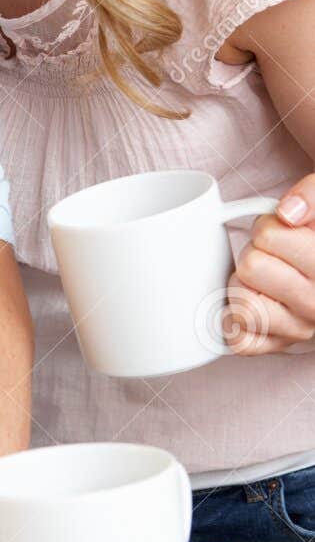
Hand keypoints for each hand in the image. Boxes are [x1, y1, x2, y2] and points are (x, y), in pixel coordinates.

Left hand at [225, 174, 314, 353]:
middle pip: (251, 267)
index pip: (270, 237)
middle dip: (255, 255)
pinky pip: (238, 340)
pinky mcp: (277, 347)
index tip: (284, 234)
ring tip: (264, 281)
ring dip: (243, 286)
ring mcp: (299, 329)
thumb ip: (310, 195)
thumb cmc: (310, 243)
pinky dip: (235, 322)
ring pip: (241, 303)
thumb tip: (287, 213)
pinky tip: (253, 305)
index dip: (268, 228)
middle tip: (273, 258)